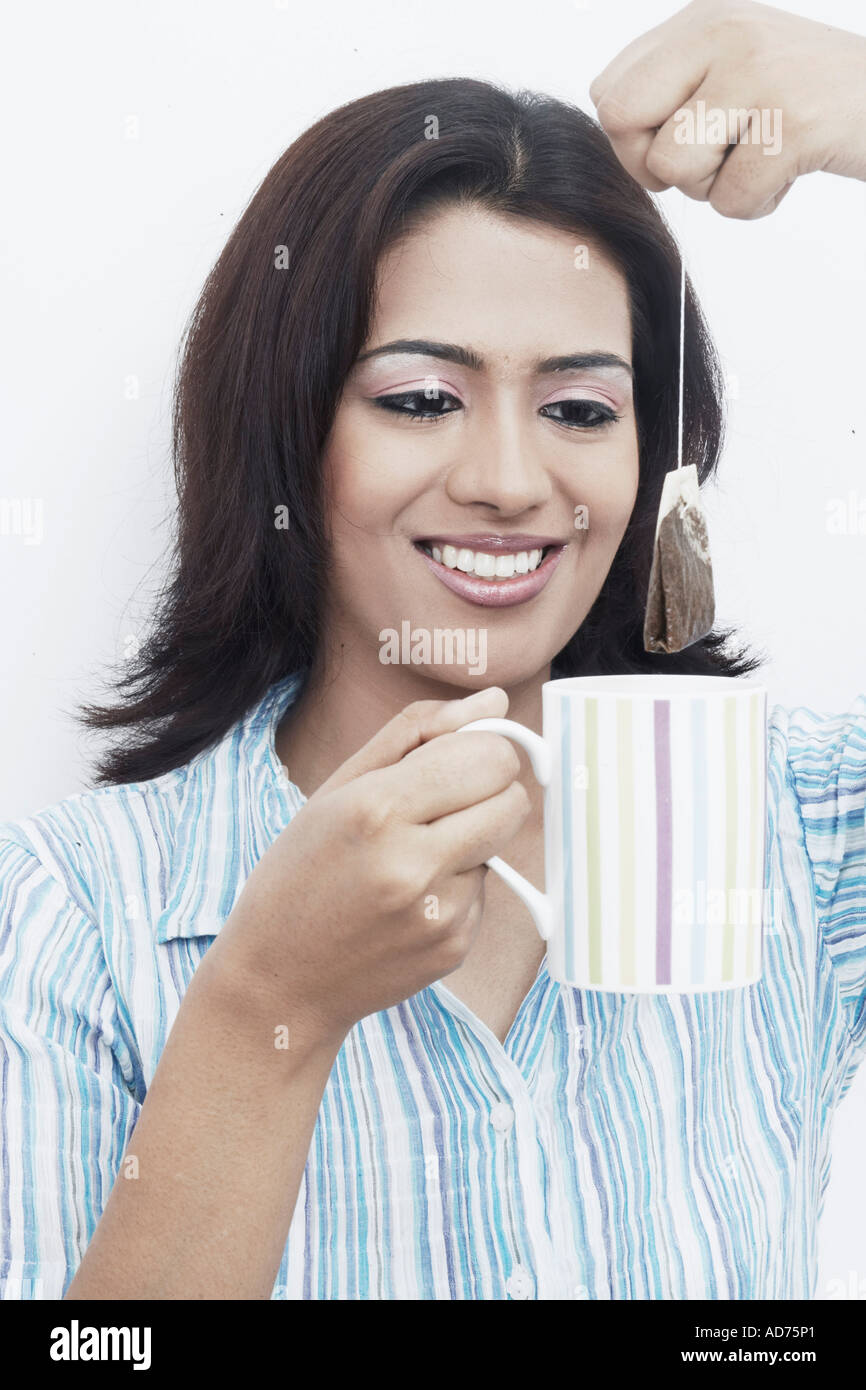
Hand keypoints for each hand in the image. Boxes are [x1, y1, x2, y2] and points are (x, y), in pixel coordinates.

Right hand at [209, 686, 531, 1042]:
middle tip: (442, 802)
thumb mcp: (338, 789)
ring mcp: (439, 912)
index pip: (489, 757)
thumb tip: (494, 701)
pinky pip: (484, 891)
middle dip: (488, 789)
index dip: (482, 749)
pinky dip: (457, 886)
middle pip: (512, 798)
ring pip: (500, 843)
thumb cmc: (300, 873)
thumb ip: (418, 734)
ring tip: (410, 857)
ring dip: (470, 839)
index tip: (458, 757)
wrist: (279, 982)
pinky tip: (407, 901)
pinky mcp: (454, 946)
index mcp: (377, 809)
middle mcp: (413, 862)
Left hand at [589, 0, 865, 217]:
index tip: (675, 144)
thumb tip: (615, 129)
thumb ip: (674, 89)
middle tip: (708, 162)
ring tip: (758, 159)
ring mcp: (759, 74)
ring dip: (713, 187)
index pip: (611, 92)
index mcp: (702, 20)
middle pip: (624, 124)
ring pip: (673, 169)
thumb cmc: (809, 100)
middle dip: (655, 167)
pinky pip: (730, 200)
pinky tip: (789, 170)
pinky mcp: (792, 123)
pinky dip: (758, 203)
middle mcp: (724, 33)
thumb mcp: (735, 70)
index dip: (630, 140)